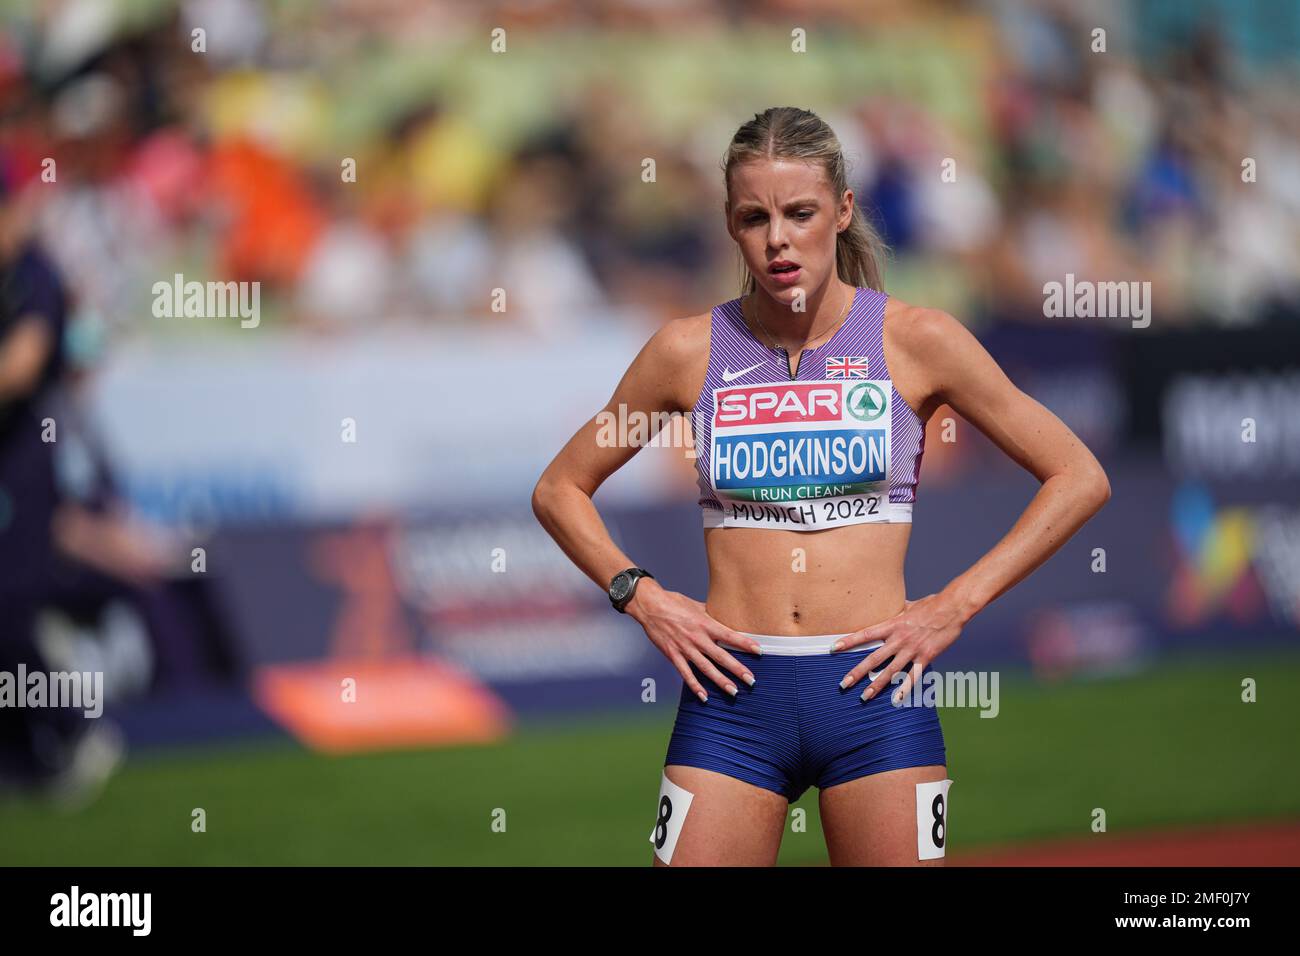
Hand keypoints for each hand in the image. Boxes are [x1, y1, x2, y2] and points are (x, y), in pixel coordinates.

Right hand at [626, 579, 763, 702]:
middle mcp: (697, 638)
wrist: (651, 605)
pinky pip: (686, 674)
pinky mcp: (673, 655)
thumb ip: (712, 614)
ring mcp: (685, 648)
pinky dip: (695, 686)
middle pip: (721, 656)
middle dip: (737, 669)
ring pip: (706, 668)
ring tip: (733, 692)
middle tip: (751, 680)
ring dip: (720, 681)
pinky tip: (704, 696)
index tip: (759, 651)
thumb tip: (725, 616)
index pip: (730, 635)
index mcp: (705, 624)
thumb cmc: (674, 603)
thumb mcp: (697, 606)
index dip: (745, 644)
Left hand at [831, 593, 967, 702]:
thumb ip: (896, 611)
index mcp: (893, 625)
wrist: (953, 608)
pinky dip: (905, 689)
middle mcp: (899, 639)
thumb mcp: (908, 606)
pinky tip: (896, 699)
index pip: (866, 634)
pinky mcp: (926, 657)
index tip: (834, 648)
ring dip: (876, 685)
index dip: (849, 641)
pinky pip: (914, 676)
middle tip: (844, 684)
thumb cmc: (931, 604)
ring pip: (890, 671)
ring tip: (864, 696)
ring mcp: (912, 649)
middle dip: (858, 672)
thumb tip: (889, 607)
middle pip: (874, 658)